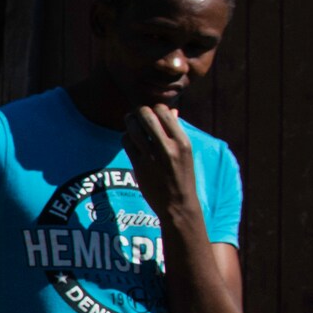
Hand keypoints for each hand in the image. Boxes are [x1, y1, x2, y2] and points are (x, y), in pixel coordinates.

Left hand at [122, 104, 199, 220]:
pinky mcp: (139, 165)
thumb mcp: (186, 152)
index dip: (155, 108)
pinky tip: (130, 139)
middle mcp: (168, 147)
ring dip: (129, 121)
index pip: (164, 111)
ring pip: (133, 127)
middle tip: (137, 115)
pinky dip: (126, 137)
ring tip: (131, 122)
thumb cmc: (182, 175)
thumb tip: (172, 110)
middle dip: (139, 112)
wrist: (177, 203)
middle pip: (146, 115)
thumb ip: (177, 131)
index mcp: (183, 141)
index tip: (152, 113)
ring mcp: (152, 156)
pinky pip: (126, 142)